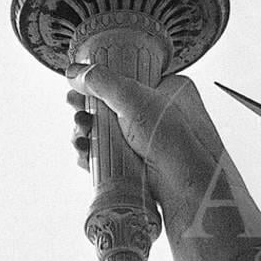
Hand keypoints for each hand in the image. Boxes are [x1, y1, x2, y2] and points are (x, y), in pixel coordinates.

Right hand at [66, 63, 225, 226]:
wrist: (185, 188)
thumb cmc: (174, 141)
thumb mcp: (135, 100)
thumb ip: (104, 83)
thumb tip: (75, 72)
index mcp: (169, 90)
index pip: (128, 78)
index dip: (101, 83)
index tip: (80, 86)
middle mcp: (159, 114)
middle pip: (112, 105)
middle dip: (88, 109)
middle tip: (76, 110)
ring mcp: (148, 141)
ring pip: (107, 131)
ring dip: (87, 132)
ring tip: (79, 135)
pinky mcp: (137, 164)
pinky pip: (108, 154)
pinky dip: (93, 153)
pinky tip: (84, 152)